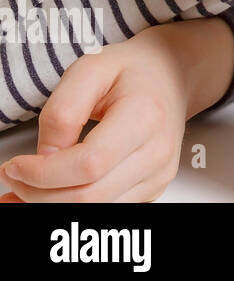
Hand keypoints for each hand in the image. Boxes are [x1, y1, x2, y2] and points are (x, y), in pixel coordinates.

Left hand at [0, 17, 233, 201]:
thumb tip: (45, 157)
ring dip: (50, 207)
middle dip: (39, 194)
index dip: (43, 174)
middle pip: (90, 196)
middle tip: (13, 178)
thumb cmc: (131, 71)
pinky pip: (107, 211)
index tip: (13, 166)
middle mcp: (158, 152)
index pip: (89, 164)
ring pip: (96, 211)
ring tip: (23, 193)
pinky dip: (72, 210)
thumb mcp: (89, 69)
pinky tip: (49, 197)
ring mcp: (158, 174)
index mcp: (145, 117)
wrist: (171, 76)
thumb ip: (62, 111)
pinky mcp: (153, 188)